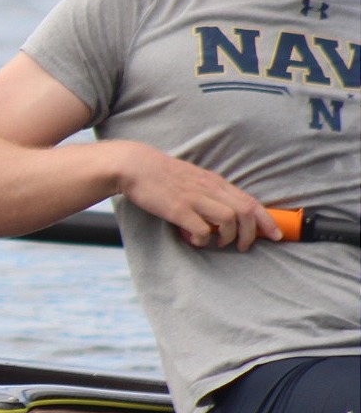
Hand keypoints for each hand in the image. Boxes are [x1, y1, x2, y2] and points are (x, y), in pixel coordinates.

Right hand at [116, 143, 282, 249]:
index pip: (251, 201)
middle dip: (251, 234)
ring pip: (229, 220)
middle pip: (246, 213)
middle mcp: (210, 189)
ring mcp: (194, 198)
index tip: (275, 234)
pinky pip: (201, 229)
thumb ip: (210, 192)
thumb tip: (221, 214)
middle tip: (242, 246)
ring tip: (216, 242)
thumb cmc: (162, 174)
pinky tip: (193, 239)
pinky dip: (202, 239)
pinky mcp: (178, 209)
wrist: (135, 166)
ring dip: (227, 237)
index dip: (267, 220)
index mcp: (215, 182)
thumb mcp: (193, 178)